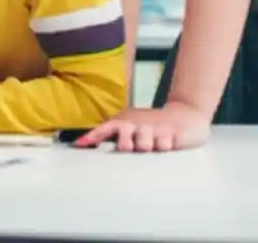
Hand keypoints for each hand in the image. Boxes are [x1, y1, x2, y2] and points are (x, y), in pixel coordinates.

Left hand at [73, 101, 210, 151]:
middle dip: (126, 148)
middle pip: (124, 144)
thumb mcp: (133, 127)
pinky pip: (164, 148)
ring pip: (143, 147)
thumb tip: (88, 147)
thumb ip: (116, 137)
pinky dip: (165, 148)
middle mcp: (136, 123)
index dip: (93, 138)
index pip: (105, 129)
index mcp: (124, 121)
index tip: (78, 145)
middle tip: (134, 148)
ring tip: (154, 145)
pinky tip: (169, 144)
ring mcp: (154, 128)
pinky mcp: (172, 133)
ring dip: (148, 149)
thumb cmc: (152, 126)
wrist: (186, 114)